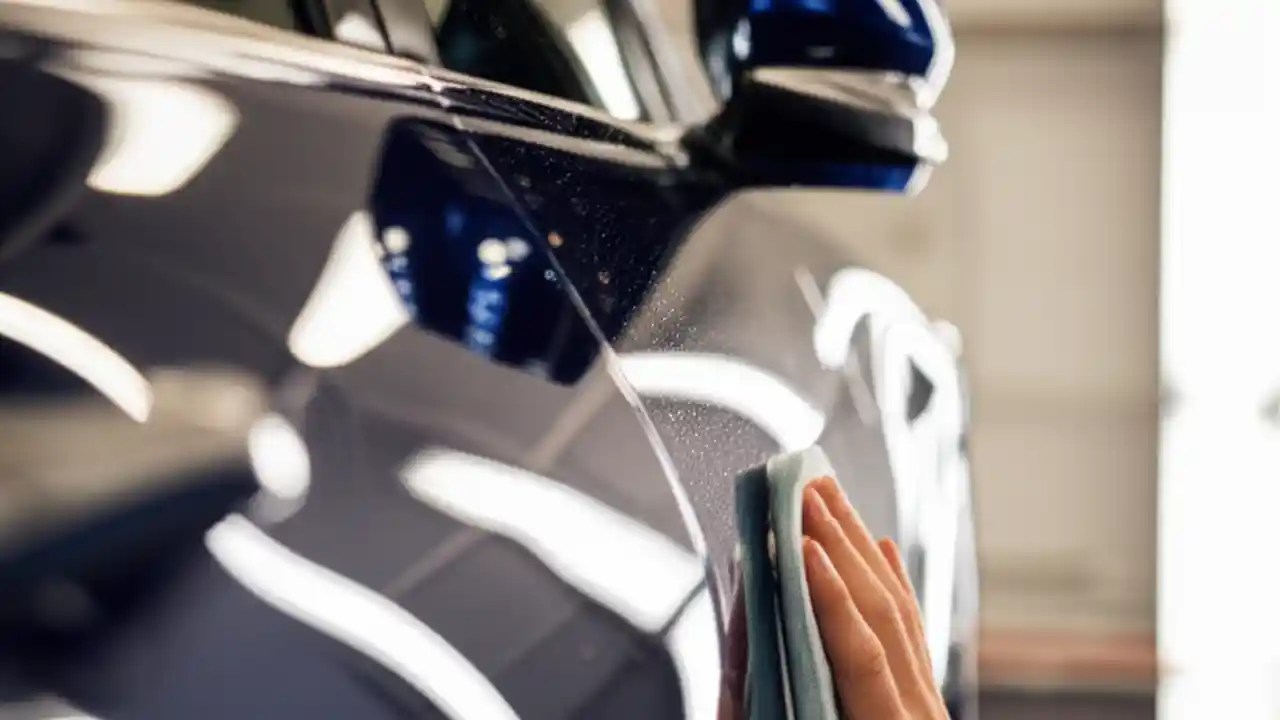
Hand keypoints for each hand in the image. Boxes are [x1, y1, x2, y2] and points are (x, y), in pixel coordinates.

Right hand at [802, 476, 947, 719]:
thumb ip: (787, 700)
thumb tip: (758, 630)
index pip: (861, 652)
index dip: (830, 595)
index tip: (801, 544)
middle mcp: (918, 714)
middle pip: (883, 616)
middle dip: (842, 549)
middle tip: (807, 495)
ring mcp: (926, 707)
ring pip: (899, 614)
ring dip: (859, 550)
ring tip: (830, 500)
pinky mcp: (924, 703)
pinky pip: (913, 631)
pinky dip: (893, 583)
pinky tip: (881, 549)